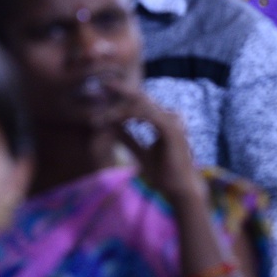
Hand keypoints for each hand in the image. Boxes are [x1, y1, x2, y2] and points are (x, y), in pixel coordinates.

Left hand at [111, 86, 202, 204]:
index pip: (139, 102)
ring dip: (118, 109)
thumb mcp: (139, 152)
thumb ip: (127, 138)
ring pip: (140, 105)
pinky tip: (113, 119)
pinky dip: (128, 116)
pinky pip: (146, 115)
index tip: (100, 96)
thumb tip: (110, 127)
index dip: (120, 97)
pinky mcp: (170, 128)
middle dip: (117, 93)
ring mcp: (171, 120)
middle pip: (139, 98)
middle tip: (98, 88)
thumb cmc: (163, 173)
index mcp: (163, 119)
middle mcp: (168, 116)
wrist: (179, 188)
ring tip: (100, 114)